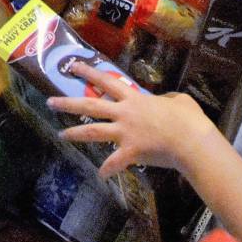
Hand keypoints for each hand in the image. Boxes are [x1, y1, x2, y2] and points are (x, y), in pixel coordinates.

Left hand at [50, 64, 221, 176]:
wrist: (191, 140)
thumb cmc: (188, 119)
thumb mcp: (179, 100)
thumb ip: (167, 98)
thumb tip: (165, 100)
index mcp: (134, 99)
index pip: (107, 81)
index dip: (89, 73)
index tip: (73, 66)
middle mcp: (124, 113)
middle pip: (90, 105)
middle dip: (68, 103)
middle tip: (50, 101)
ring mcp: (125, 133)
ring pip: (93, 131)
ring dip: (75, 134)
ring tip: (61, 135)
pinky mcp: (130, 152)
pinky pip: (114, 163)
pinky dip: (106, 170)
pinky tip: (100, 175)